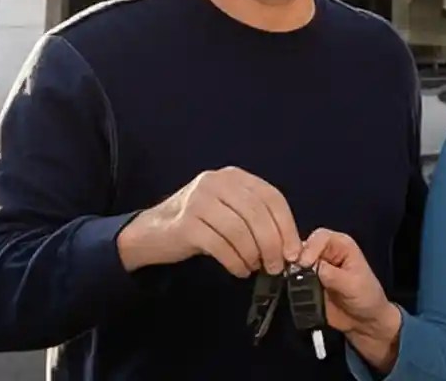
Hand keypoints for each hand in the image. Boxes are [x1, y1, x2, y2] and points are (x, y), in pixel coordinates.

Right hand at [116, 166, 300, 276]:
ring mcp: (199, 200)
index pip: (272, 197)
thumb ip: (256, 220)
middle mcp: (217, 182)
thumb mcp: (230, 212)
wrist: (152, 232)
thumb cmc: (199, 224)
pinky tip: (239, 270)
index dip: (287, 226)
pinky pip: (220, 245)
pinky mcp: (186, 223)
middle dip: (272, 244)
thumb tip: (289, 247)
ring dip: (253, 255)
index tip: (294, 251)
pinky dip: (235, 261)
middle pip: (258, 213)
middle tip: (276, 266)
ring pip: (240, 230)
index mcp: (234, 176)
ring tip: (254, 268)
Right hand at [297, 228, 400, 369]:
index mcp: (341, 245)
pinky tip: (290, 290)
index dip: (310, 248)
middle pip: (303, 247)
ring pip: (295, 262)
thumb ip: (332, 275)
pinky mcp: (307, 283)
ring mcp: (315, 268)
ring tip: (291, 283)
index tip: (305, 264)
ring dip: (291, 271)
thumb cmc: (367, 297)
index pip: (320, 237)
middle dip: (296, 259)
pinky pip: (293, 279)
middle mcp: (326, 253)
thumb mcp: (353, 284)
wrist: (364, 322)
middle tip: (292, 274)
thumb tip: (309, 267)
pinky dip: (289, 283)